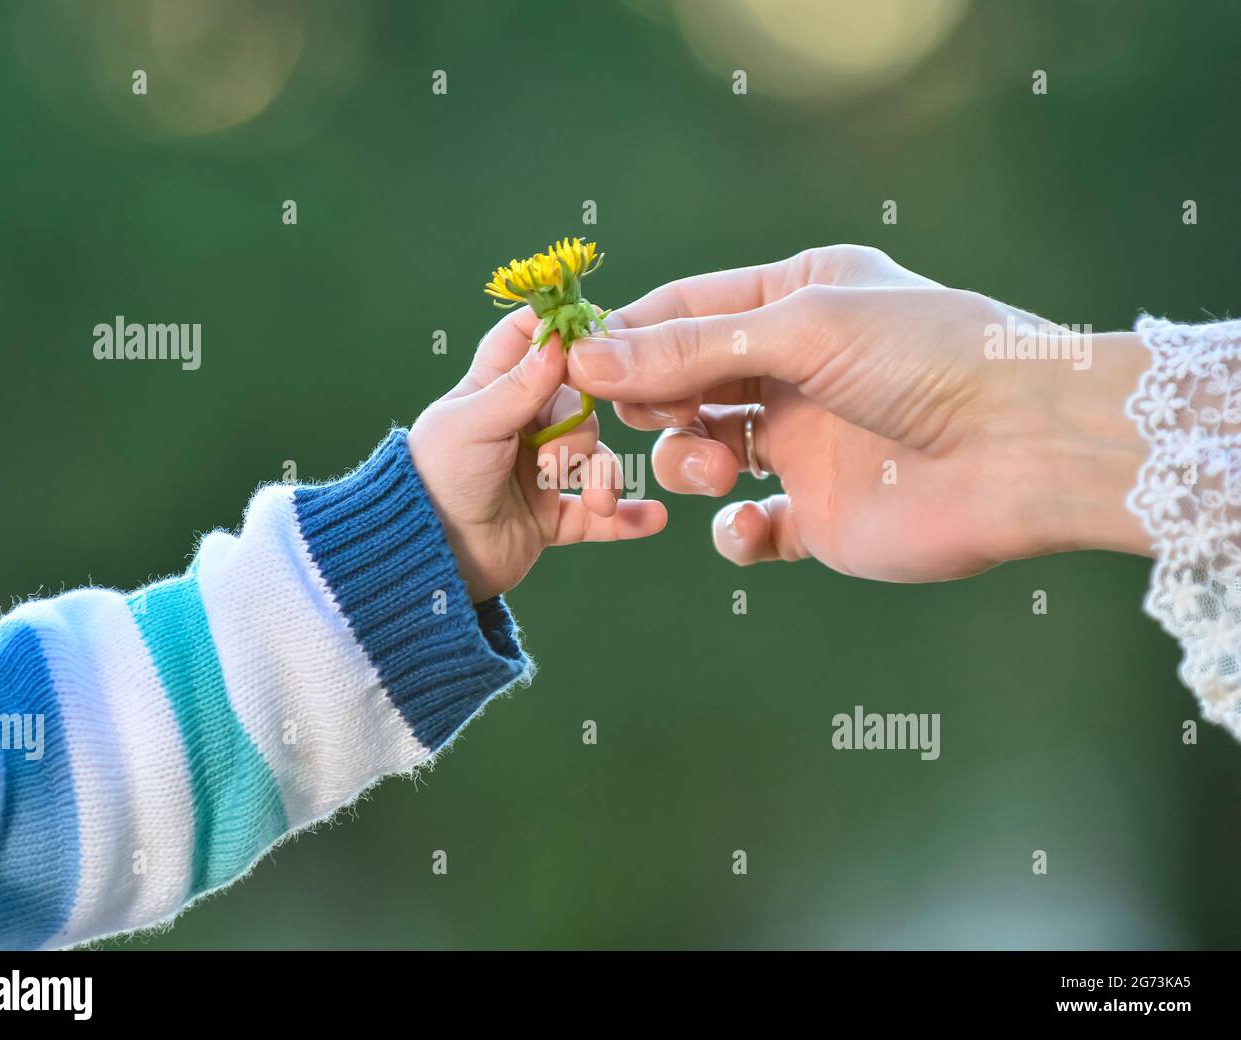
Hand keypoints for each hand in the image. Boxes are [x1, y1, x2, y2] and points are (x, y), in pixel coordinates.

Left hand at [409, 307, 666, 601]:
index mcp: (492, 391)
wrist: (425, 558)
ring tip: (598, 502)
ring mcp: (537, 473)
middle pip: (578, 405)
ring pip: (594, 459)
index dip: (559, 332)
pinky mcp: (549, 518)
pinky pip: (598, 516)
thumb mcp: (473, 424)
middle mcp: (520, 427)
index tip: (594, 334)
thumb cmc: (434, 479)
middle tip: (555, 463)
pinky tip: (653, 517)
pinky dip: (625, 517)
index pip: (529, 341)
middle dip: (581, 433)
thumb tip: (559, 338)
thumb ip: (520, 386)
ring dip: (603, 478)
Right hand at [567, 244, 1149, 580]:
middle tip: (633, 413)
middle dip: (651, 399)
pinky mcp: (819, 517)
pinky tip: (755, 525)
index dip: (628, 336)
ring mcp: (806, 446)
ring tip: (711, 466)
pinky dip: (736, 533)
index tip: (573, 361)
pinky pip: (748, 529)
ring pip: (702, 453)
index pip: (687, 310)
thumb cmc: (927, 360)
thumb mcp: (801, 330)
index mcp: (798, 300)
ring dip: (687, 461)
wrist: (1025, 450)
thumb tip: (587, 357)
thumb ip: (692, 349)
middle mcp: (797, 371)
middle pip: (683, 383)